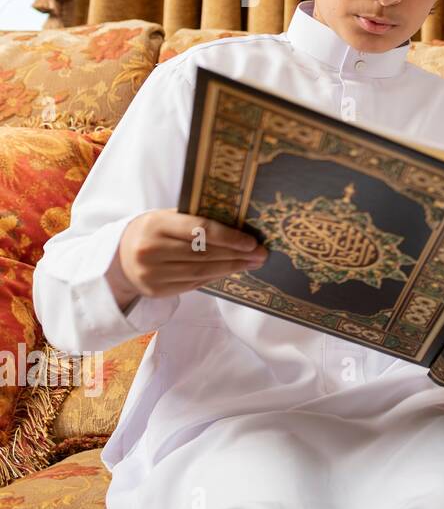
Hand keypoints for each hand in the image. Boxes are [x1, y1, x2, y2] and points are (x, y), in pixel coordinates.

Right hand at [109, 210, 268, 309]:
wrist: (118, 257)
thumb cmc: (153, 231)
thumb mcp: (167, 218)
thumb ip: (195, 220)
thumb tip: (239, 227)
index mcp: (155, 224)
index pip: (199, 230)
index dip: (229, 237)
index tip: (251, 241)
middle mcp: (151, 250)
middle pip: (204, 254)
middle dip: (237, 254)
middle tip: (260, 253)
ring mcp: (152, 273)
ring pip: (201, 272)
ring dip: (232, 268)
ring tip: (252, 263)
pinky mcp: (156, 290)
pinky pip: (194, 284)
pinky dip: (216, 277)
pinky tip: (232, 270)